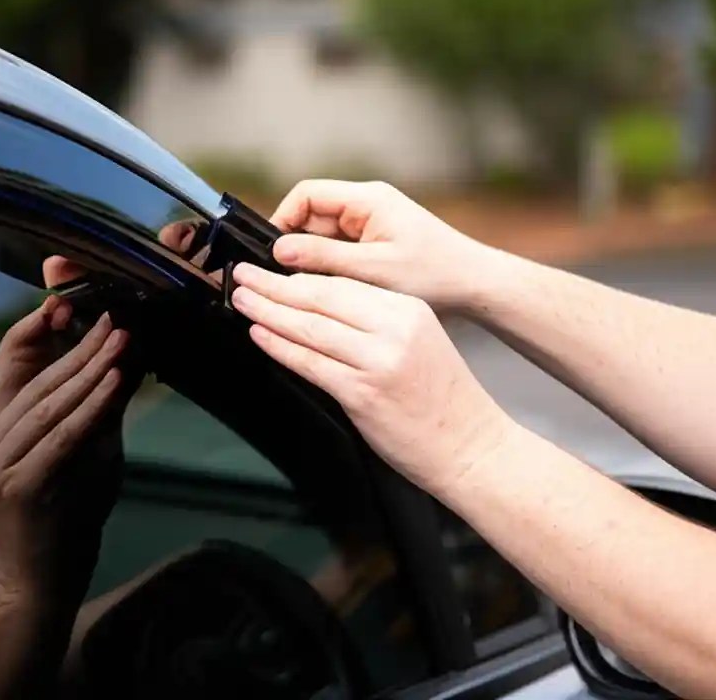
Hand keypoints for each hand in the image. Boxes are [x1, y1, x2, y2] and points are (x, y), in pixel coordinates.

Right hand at [0, 303, 130, 598]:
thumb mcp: (83, 455)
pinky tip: (115, 382)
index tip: (78, 307)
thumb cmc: (64, 516)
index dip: (38, 331)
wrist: (39, 583)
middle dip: (79, 348)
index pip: (9, 365)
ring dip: (89, 370)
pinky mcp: (17, 486)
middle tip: (115, 320)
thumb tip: (127, 359)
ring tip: (120, 341)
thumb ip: (97, 411)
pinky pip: (61, 436)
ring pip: (49, 405)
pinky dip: (91, 406)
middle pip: (37, 383)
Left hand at [230, 263, 513, 495]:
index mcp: (408, 309)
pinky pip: (310, 363)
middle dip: (274, 286)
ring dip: (268, 311)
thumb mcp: (418, 342)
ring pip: (309, 327)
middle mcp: (394, 328)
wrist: (473, 446)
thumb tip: (318, 308)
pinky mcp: (363, 393)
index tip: (270, 269)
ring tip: (242, 299)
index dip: (299, 275)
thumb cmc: (442, 400)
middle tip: (242, 274)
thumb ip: (376, 323)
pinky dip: (280, 347)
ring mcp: (378, 360)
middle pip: (320, 298)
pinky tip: (259, 335)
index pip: (342, 283)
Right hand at [268, 180, 496, 311]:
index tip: (271, 253)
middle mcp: (367, 203)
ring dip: (315, 259)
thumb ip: (322, 258)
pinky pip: (339, 248)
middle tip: (288, 277)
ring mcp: (371, 222)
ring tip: (314, 287)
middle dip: (297, 245)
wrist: (474, 284)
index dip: (282, 219)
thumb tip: (279, 250)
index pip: (306, 194)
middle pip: (311, 215)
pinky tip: (334, 289)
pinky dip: (331, 266)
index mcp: (367, 199)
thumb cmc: (432, 274)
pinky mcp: (376, 240)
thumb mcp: (372, 270)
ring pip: (323, 235)